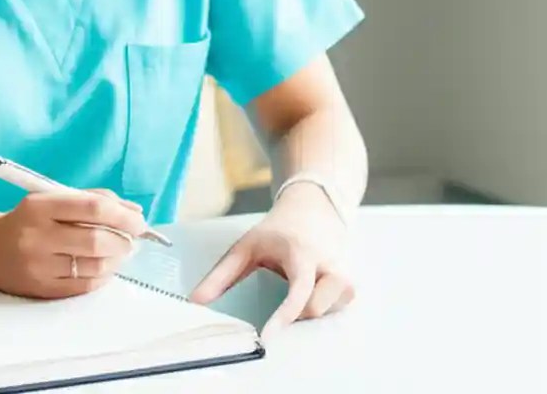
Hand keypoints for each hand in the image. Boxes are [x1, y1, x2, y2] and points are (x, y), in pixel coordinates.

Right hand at [0, 189, 148, 298]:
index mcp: (41, 207)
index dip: (123, 216)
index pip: (93, 208)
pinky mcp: (42, 289)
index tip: (139, 221)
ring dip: (117, 259)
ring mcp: (38, 266)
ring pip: (95, 266)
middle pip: (96, 240)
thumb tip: (135, 213)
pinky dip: (103, 275)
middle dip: (124, 240)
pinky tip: (103, 266)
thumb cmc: (30, 221)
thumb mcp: (53, 200)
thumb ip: (95, 200)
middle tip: (132, 239)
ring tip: (119, 252)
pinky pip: (85, 285)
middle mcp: (37, 237)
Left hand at [189, 184, 354, 339]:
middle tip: (278, 299)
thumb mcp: (247, 246)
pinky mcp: (349, 285)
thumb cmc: (279, 230)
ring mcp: (344, 274)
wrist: (314, 208)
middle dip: (294, 314)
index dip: (286, 316)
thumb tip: (197, 301)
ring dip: (307, 310)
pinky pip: (335, 309)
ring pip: (328, 310)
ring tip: (294, 290)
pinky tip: (309, 292)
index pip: (299, 290)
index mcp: (302, 252)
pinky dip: (318, 308)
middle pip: (316, 308)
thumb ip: (222, 275)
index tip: (268, 336)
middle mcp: (329, 264)